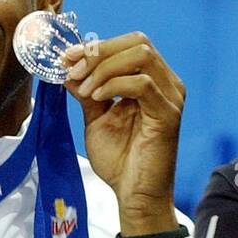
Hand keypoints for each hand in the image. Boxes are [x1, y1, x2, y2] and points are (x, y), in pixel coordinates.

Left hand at [62, 31, 184, 235]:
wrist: (133, 195)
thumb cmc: (121, 161)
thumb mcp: (96, 118)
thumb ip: (87, 91)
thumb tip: (69, 66)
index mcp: (153, 81)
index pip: (130, 44)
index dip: (96, 46)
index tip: (66, 58)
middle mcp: (168, 84)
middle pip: (138, 42)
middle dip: (99, 52)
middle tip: (73, 70)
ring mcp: (171, 97)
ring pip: (141, 56)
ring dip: (104, 67)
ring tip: (85, 89)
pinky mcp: (168, 114)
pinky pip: (142, 84)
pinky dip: (113, 85)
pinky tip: (96, 98)